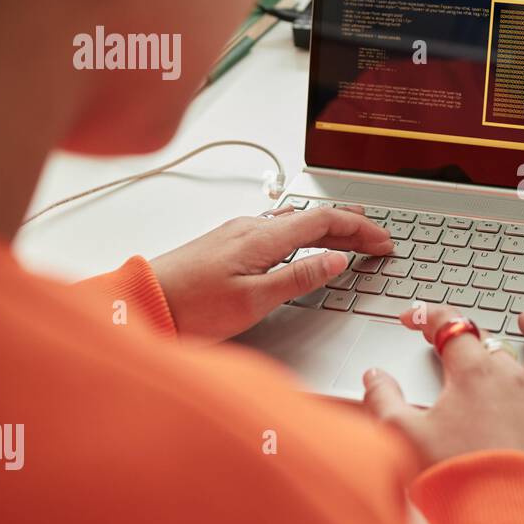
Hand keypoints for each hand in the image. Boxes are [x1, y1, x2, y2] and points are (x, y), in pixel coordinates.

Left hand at [150, 205, 391, 340]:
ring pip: (294, 220)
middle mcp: (250, 227)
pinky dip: (303, 231)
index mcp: (263, 238)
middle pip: (312, 216)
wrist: (140, 304)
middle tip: (377, 234)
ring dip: (326, 225)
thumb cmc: (190, 307)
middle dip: (350, 223)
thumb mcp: (254, 300)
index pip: (325, 221)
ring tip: (348, 231)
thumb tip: (336, 260)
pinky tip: (301, 240)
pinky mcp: (225, 243)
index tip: (383, 241)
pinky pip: (276, 227)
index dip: (360, 229)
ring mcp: (236, 232)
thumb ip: (299, 277)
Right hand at [361, 305, 523, 467]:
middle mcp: (511, 379)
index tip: (414, 320)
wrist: (495, 513)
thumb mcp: (401, 435)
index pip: (451, 328)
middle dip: (465, 334)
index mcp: (474, 373)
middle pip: (490, 342)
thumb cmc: (454, 475)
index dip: (428, 317)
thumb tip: (375, 378)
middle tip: (447, 337)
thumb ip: (384, 399)